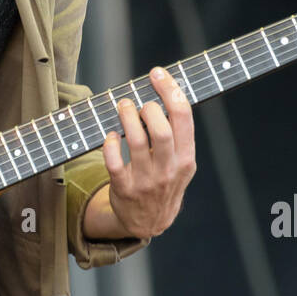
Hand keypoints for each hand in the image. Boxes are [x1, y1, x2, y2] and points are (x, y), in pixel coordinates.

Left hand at [99, 67, 195, 237]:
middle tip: (139, 102)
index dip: (170, 90)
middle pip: (161, 130)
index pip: (183, 117)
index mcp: (186, 159)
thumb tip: (166, 91)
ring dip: (126, 117)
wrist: (149, 222)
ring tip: (122, 106)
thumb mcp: (181, 163)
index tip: (157, 73)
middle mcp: (168, 169)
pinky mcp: (123, 189)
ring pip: (135, 142)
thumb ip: (178, 134)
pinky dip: (110, 143)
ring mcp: (145, 181)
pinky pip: (113, 162)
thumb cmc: (165, 182)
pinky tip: (111, 136)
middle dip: (148, 107)